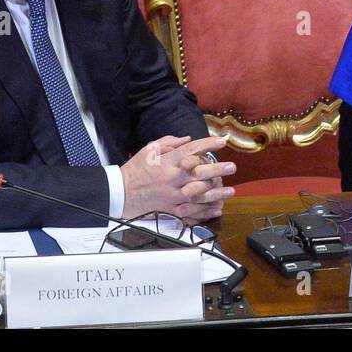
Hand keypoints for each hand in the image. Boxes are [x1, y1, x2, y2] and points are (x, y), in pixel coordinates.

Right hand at [120, 135, 234, 221]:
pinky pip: (190, 212)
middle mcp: (172, 179)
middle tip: (232, 167)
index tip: (222, 141)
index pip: (192, 151)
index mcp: (167, 162)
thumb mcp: (149, 150)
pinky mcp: (170, 211)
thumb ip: (169, 143)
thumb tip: (188, 139)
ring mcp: (172, 197)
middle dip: (218, 170)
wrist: (119, 194)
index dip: (208, 145)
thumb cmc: (135, 170)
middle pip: (199, 173)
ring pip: (199, 195)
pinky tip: (217, 209)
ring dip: (216, 193)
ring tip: (231, 190)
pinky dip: (205, 212)